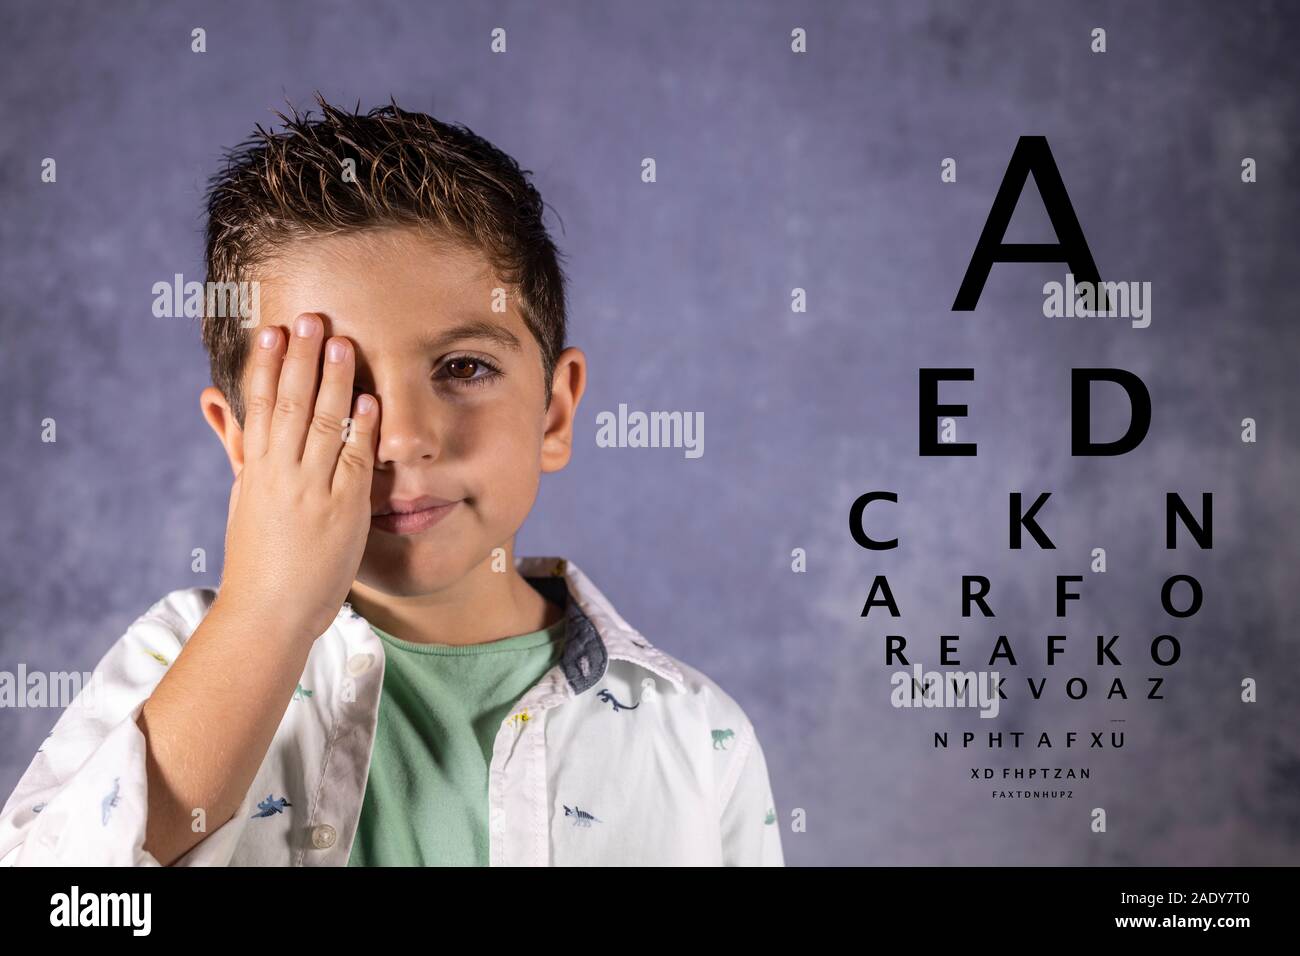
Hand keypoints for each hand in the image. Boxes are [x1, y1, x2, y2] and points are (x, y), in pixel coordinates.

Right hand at [215, 312, 379, 642]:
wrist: (269, 612)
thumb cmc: (258, 554)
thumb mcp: (242, 492)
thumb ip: (236, 442)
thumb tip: (212, 397)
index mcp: (255, 468)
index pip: (258, 404)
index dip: (266, 364)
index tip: (271, 330)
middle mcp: (280, 474)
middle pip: (290, 405)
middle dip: (300, 359)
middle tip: (309, 318)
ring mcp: (312, 490)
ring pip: (322, 425)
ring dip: (333, 381)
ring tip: (340, 343)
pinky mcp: (343, 510)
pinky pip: (354, 461)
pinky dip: (361, 428)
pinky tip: (369, 399)